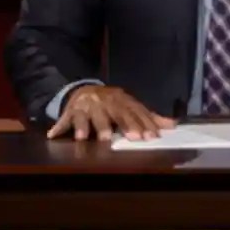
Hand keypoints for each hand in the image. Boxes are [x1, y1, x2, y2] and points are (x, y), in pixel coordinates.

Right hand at [46, 85, 175, 141]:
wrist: (82, 90)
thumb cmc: (111, 103)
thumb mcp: (129, 107)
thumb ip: (149, 116)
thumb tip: (173, 125)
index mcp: (121, 99)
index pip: (135, 111)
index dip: (144, 123)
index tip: (153, 136)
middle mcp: (105, 101)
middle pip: (117, 113)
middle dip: (126, 124)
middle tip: (134, 137)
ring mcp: (87, 106)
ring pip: (92, 116)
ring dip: (96, 127)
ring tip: (102, 139)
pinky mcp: (70, 111)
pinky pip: (66, 120)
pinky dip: (62, 127)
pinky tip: (56, 136)